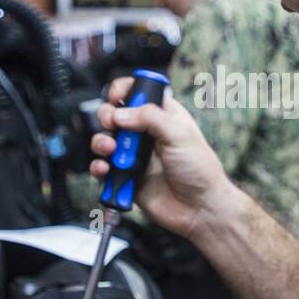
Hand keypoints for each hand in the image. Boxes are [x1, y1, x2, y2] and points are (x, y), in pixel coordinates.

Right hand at [90, 77, 235, 239]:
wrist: (200, 208)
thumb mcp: (179, 134)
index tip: (117, 97)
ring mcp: (135, 156)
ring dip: (101, 141)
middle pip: (115, 114)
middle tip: (111, 123)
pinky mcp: (126, 177)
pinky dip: (99, 167)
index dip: (124, 90)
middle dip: (107, 115)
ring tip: (110, 149)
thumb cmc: (200, 170)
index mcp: (163, 116)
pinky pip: (104, 169)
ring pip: (105, 141)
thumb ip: (149, 118)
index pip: (138, 92)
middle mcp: (147, 134)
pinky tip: (106, 168)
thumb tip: (121, 114)